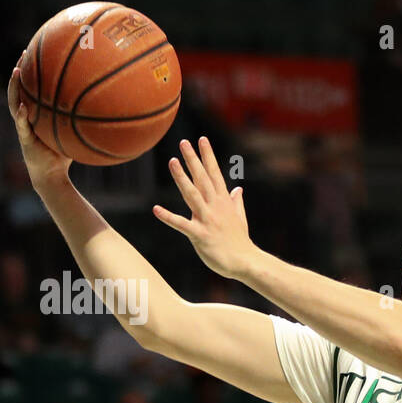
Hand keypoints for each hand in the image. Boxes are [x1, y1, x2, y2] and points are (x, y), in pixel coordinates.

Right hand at [7, 58, 71, 192]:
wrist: (53, 176)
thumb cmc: (64, 153)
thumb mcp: (74, 132)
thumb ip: (83, 120)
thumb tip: (105, 106)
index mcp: (36, 114)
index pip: (31, 88)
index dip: (32, 71)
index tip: (36, 51)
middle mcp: (26, 117)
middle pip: (19, 89)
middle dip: (20, 70)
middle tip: (24, 53)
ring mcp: (23, 127)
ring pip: (13, 103)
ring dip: (14, 87)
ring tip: (17, 72)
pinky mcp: (25, 140)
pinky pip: (21, 126)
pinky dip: (21, 116)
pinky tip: (22, 107)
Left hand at [154, 137, 253, 278]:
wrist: (246, 262)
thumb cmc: (240, 242)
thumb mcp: (240, 218)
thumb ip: (236, 202)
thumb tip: (238, 189)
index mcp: (224, 202)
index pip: (215, 174)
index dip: (208, 156)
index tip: (202, 140)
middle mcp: (215, 207)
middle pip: (202, 179)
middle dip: (193, 160)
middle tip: (184, 143)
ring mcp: (208, 220)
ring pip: (192, 195)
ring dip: (182, 178)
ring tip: (172, 161)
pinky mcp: (200, 235)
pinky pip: (181, 224)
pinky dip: (168, 217)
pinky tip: (156, 209)